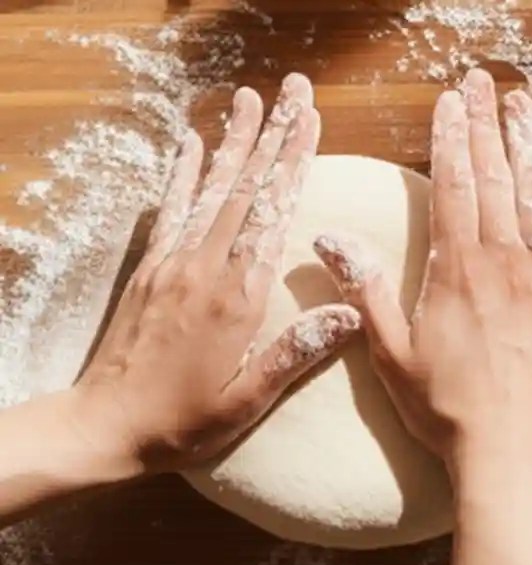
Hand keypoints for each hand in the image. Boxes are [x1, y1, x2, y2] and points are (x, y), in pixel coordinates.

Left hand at [71, 74, 360, 475]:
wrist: (104, 427)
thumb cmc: (183, 423)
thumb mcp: (247, 401)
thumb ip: (295, 353)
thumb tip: (349, 312)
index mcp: (235, 300)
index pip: (272, 217)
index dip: (293, 165)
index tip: (310, 123)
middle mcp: (202, 270)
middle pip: (246, 190)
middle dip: (274, 137)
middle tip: (296, 92)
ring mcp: (172, 265)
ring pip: (211, 190)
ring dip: (234, 141)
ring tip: (251, 98)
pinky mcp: (151, 271)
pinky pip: (172, 211)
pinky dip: (184, 173)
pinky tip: (194, 141)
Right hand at [315, 68, 531, 502]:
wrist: (518, 453)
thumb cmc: (448, 412)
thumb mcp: (392, 354)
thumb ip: (365, 291)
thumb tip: (330, 237)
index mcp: (457, 270)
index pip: (454, 186)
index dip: (450, 139)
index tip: (448, 102)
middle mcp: (506, 261)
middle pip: (496, 177)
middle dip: (486, 124)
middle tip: (481, 81)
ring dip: (528, 142)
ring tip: (521, 102)